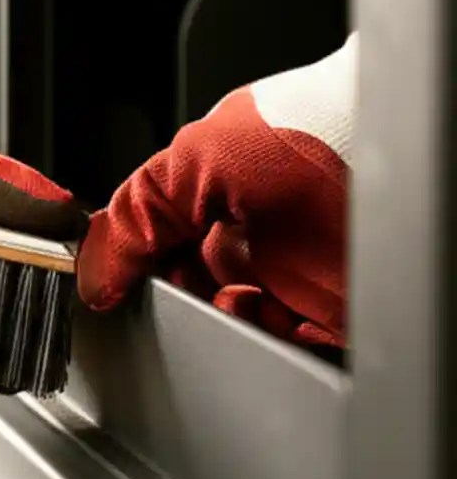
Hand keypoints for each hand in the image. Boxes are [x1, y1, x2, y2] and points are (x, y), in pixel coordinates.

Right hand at [76, 33, 355, 347]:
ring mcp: (299, 270)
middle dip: (175, 293)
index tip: (110, 282)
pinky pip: (289, 348)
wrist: (388, 153)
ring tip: (221, 297)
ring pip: (236, 320)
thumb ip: (129, 218)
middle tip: (161, 291)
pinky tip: (255, 313)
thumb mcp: (185, 165)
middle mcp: (261, 227)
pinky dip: (264, 341)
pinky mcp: (335, 310)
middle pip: (196, 283)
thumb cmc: (305, 131)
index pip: (163, 236)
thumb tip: (91, 275)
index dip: (136, 259)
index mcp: (222, 185)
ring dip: (217, 317)